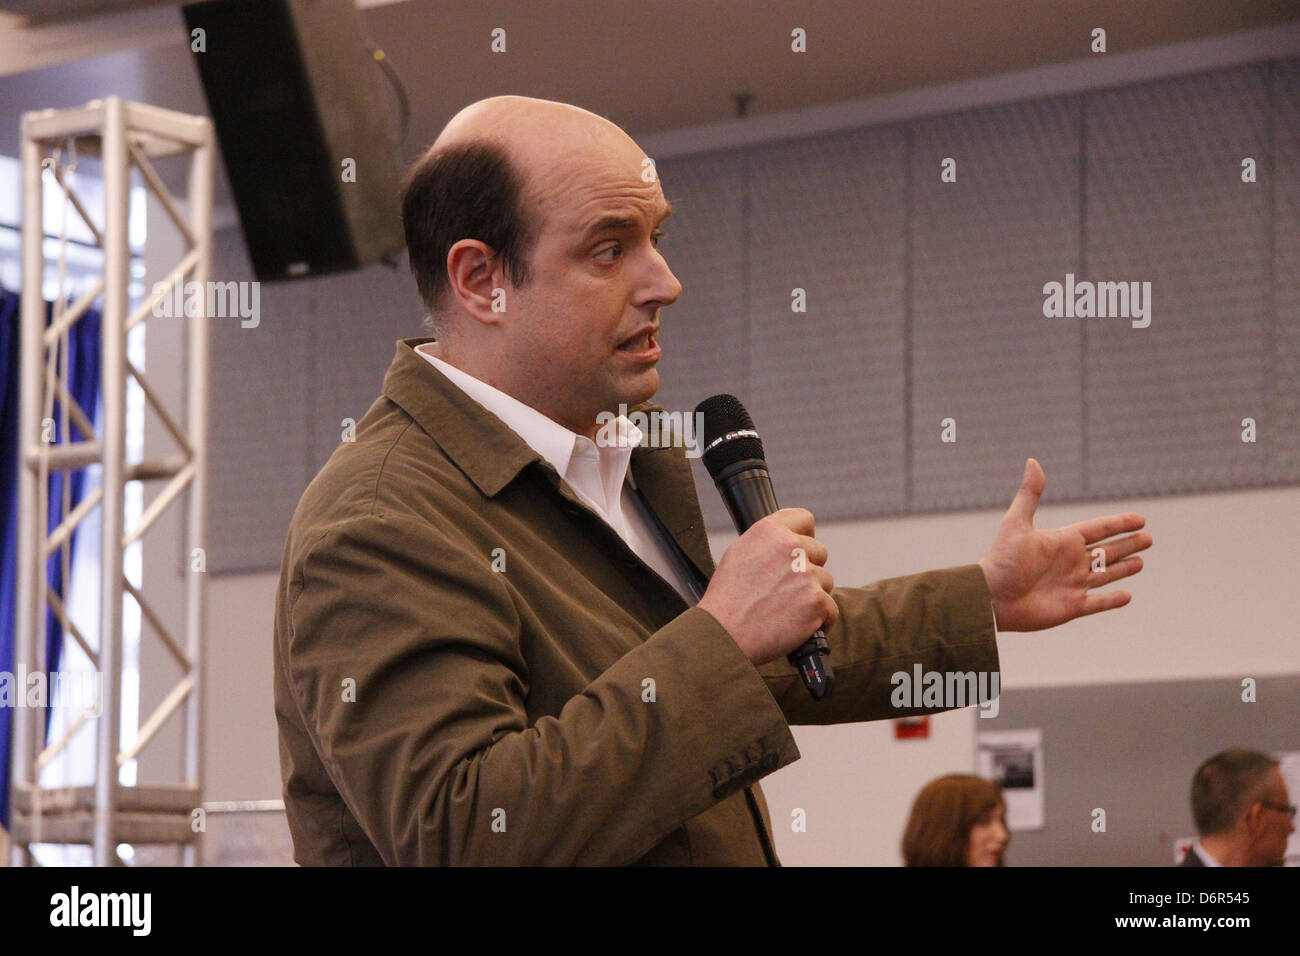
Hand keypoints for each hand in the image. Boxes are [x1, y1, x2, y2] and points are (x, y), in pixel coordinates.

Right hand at [698, 508, 838, 664]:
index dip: (804, 535)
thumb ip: (767, 542)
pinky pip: (830, 608)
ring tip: (786, 610)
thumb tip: (787, 540)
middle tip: (787, 589)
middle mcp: (790, 547)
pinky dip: (819, 620)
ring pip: (826, 581)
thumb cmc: (727, 599)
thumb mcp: (739, 553)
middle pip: (820, 552)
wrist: (725, 633)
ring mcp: (806, 574)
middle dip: (809, 569)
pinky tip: (799, 626)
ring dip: (813, 595)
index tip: (801, 550)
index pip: (804, 519)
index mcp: (769, 531)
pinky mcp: (817, 601)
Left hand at [978, 459, 1150, 630]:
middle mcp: (1069, 562)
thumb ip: (1030, 494)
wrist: (989, 597)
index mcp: (1061, 541)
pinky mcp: (1070, 607)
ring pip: (1105, 575)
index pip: (1098, 529)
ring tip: (1141, 562)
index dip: (1118, 524)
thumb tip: (1032, 461)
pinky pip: (1097, 603)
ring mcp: (1071, 585)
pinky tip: (1128, 596)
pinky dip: (1112, 600)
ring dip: (1123, 569)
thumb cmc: (1001, 560)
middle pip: (1106, 551)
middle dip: (1127, 545)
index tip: (1140, 519)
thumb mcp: (1017, 523)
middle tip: (1148, 538)